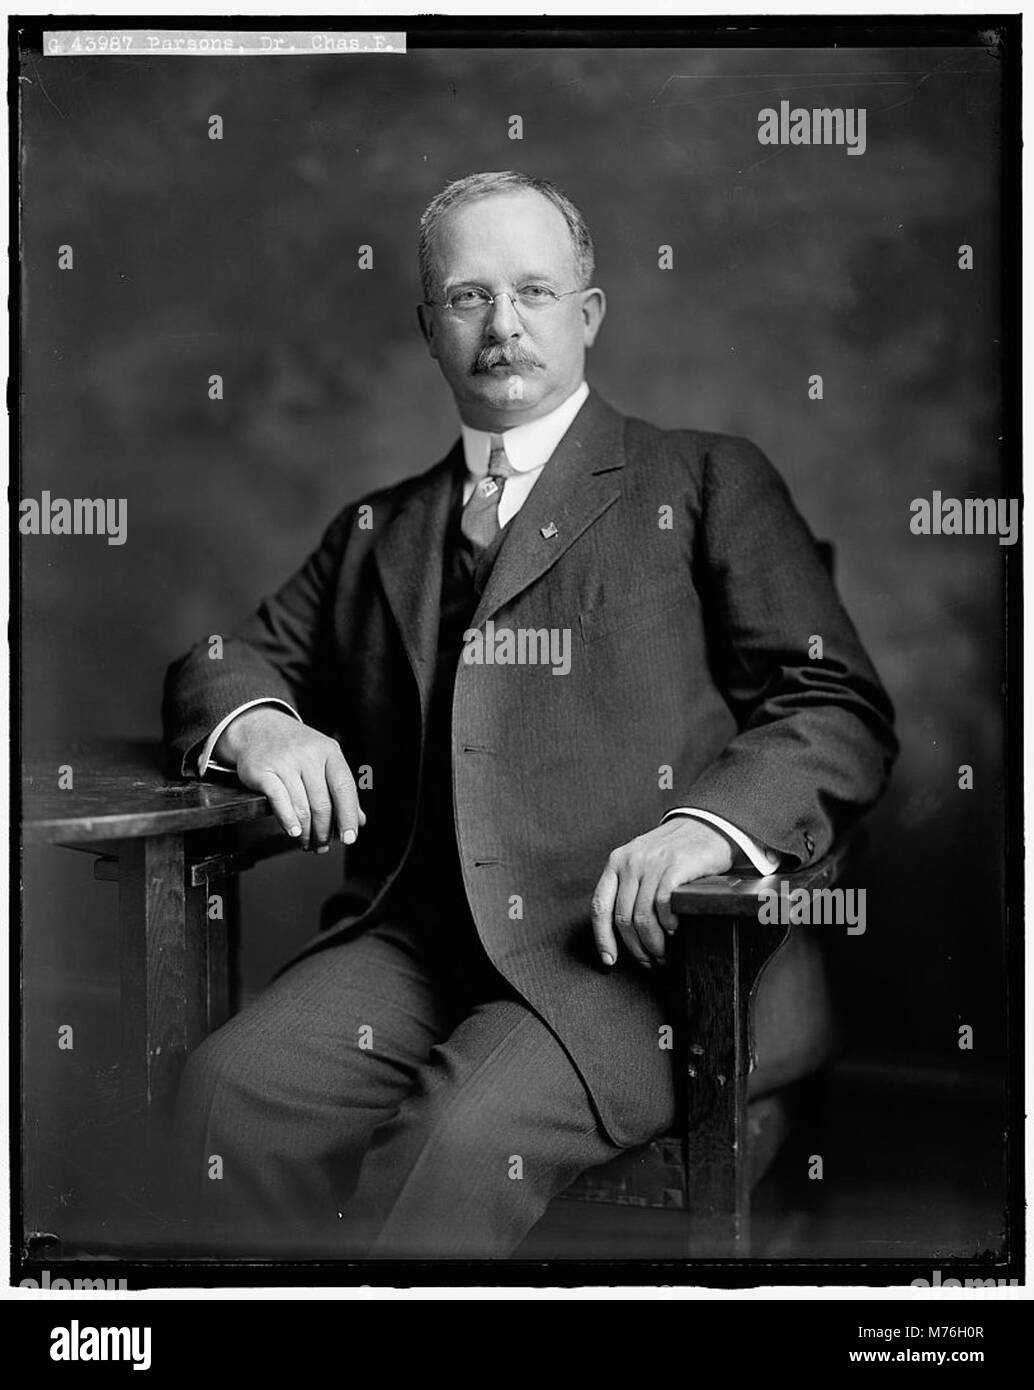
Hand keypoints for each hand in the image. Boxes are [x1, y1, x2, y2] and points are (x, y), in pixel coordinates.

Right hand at [216, 707, 365, 851]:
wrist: (258, 727)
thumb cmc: (295, 748)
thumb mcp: (323, 760)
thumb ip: (341, 790)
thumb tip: (360, 820)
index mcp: (329, 751)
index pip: (344, 787)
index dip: (348, 815)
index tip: (349, 837)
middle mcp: (308, 754)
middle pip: (322, 803)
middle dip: (324, 831)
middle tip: (322, 845)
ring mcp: (284, 761)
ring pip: (301, 806)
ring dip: (306, 832)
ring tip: (307, 842)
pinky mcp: (262, 770)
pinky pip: (279, 800)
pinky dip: (288, 820)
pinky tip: (293, 831)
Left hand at [591, 818, 733, 967]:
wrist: (707, 823)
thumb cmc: (676, 849)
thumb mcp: (643, 861)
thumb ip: (630, 885)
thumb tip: (625, 930)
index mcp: (617, 862)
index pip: (600, 906)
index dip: (602, 938)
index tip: (609, 959)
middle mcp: (631, 862)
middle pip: (624, 918)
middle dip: (636, 947)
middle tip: (649, 960)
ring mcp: (652, 863)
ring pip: (643, 918)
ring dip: (654, 943)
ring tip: (664, 953)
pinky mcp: (675, 866)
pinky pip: (663, 905)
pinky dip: (668, 924)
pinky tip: (675, 929)